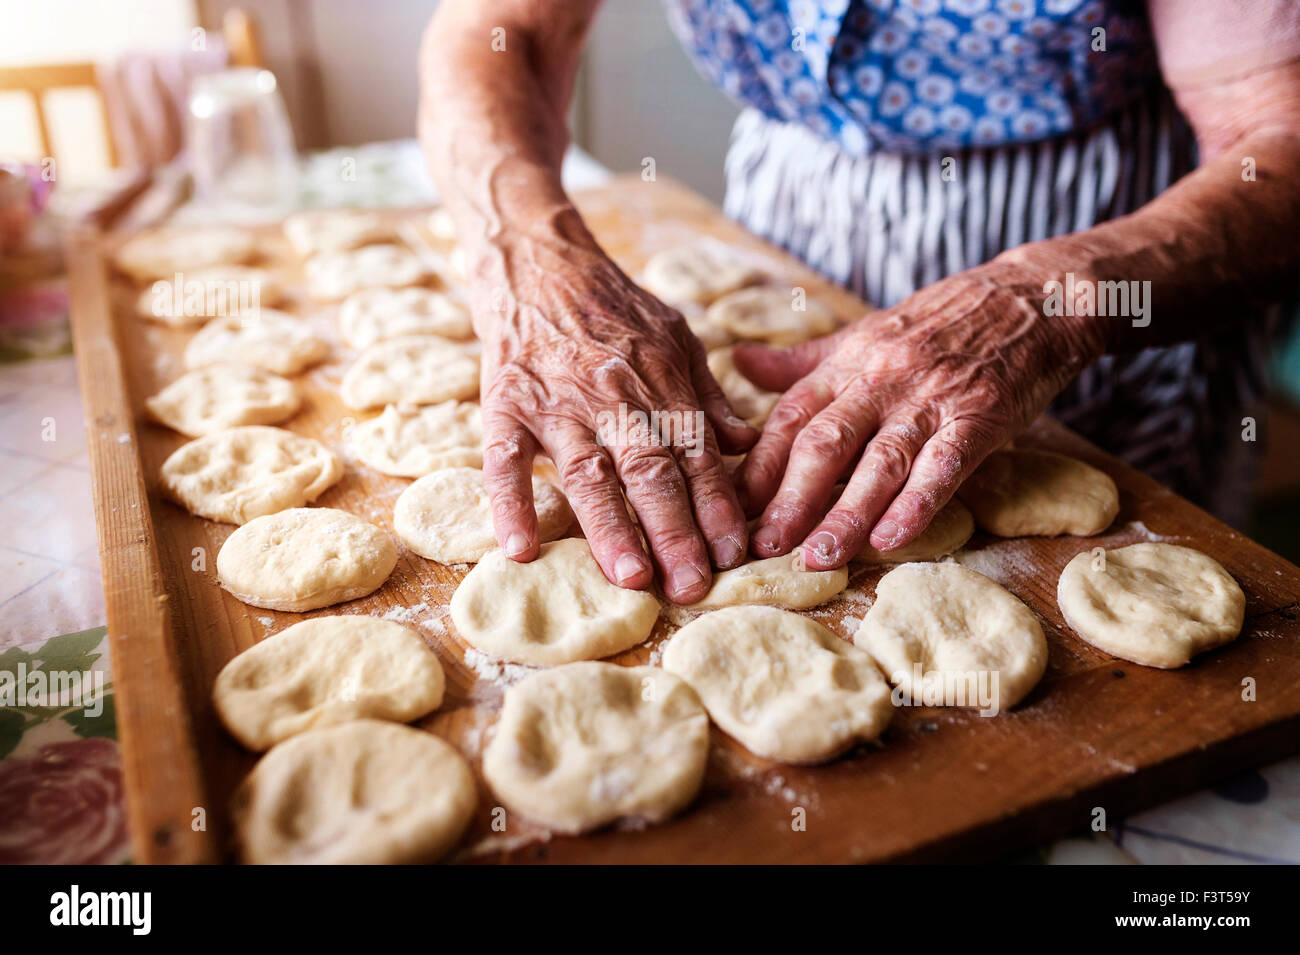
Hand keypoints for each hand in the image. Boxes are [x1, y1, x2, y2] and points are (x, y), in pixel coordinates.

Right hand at [473, 234, 758, 602]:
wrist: (537, 260)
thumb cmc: (613, 306)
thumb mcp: (675, 335)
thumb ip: (708, 393)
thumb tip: (745, 444)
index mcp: (660, 382)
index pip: (698, 455)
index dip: (717, 507)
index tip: (735, 555)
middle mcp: (613, 396)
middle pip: (651, 471)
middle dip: (676, 532)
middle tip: (692, 587)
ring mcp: (556, 402)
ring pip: (589, 472)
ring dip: (611, 528)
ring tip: (632, 577)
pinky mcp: (505, 403)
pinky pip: (504, 458)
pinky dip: (510, 503)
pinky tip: (520, 549)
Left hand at [732, 260, 1106, 568]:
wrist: (1030, 297)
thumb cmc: (939, 323)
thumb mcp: (864, 333)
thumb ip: (802, 360)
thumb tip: (739, 361)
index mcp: (847, 363)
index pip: (789, 418)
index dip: (758, 467)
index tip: (732, 509)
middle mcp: (881, 380)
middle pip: (823, 444)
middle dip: (790, 499)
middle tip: (763, 546)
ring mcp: (931, 399)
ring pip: (879, 462)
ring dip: (846, 514)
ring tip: (817, 557)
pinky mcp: (981, 416)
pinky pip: (944, 464)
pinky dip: (917, 504)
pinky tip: (891, 539)